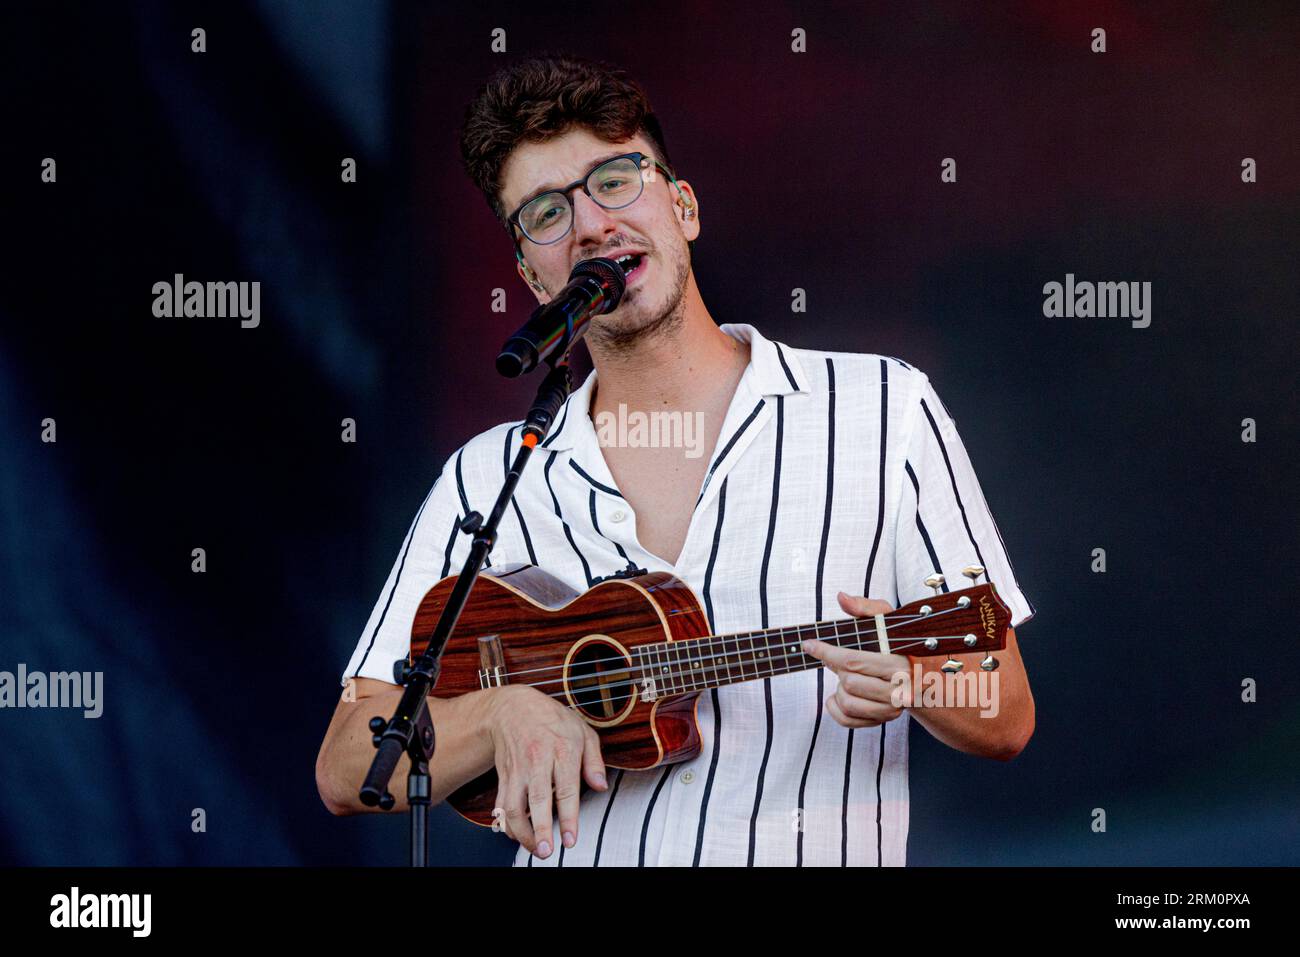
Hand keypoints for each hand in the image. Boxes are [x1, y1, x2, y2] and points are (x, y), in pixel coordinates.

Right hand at [481, 685, 606, 858]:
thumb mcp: (583, 731)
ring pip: (514, 805)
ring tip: (535, 849)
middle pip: (538, 799)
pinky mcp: (504, 775)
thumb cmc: (553, 720)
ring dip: (522, 832)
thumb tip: (600, 786)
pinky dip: (507, 824)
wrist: (513, 707)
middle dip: (541, 828)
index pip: (566, 788)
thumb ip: (594, 760)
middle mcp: (538, 760)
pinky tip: (518, 836)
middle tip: (547, 851)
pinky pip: (502, 805)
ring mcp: (518, 769)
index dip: (569, 817)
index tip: (571, 840)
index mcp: (562, 749)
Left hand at [801, 592, 912, 728]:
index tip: (808, 644)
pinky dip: (835, 707)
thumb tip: (842, 598)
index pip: (855, 661)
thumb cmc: (896, 644)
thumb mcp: (886, 621)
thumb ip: (865, 607)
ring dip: (839, 689)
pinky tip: (840, 694)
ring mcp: (891, 710)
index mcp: (900, 665)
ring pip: (847, 703)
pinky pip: (846, 720)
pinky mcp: (880, 721)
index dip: (827, 651)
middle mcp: (899, 691)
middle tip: (837, 658)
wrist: (919, 675)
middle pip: (849, 682)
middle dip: (837, 668)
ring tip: (846, 677)